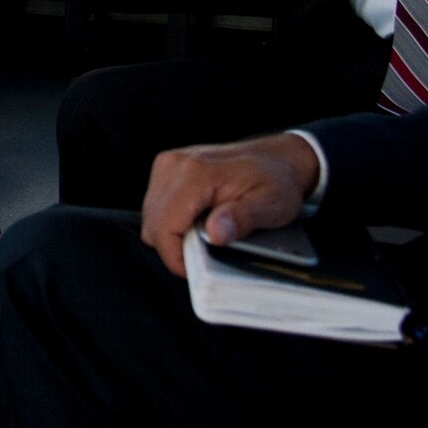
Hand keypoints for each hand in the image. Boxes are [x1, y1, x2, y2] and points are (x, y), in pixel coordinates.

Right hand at [139, 134, 321, 277]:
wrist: (275, 158)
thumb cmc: (274, 181)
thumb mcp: (270, 205)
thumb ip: (241, 219)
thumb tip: (215, 233)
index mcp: (196, 173)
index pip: (164, 226)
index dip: (175, 257)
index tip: (195, 269)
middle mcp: (175, 165)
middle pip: (153, 225)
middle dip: (175, 248)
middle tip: (205, 254)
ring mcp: (168, 164)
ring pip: (151, 218)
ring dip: (172, 236)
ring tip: (203, 236)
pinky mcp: (166, 169)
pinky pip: (156, 208)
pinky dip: (171, 223)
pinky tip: (196, 222)